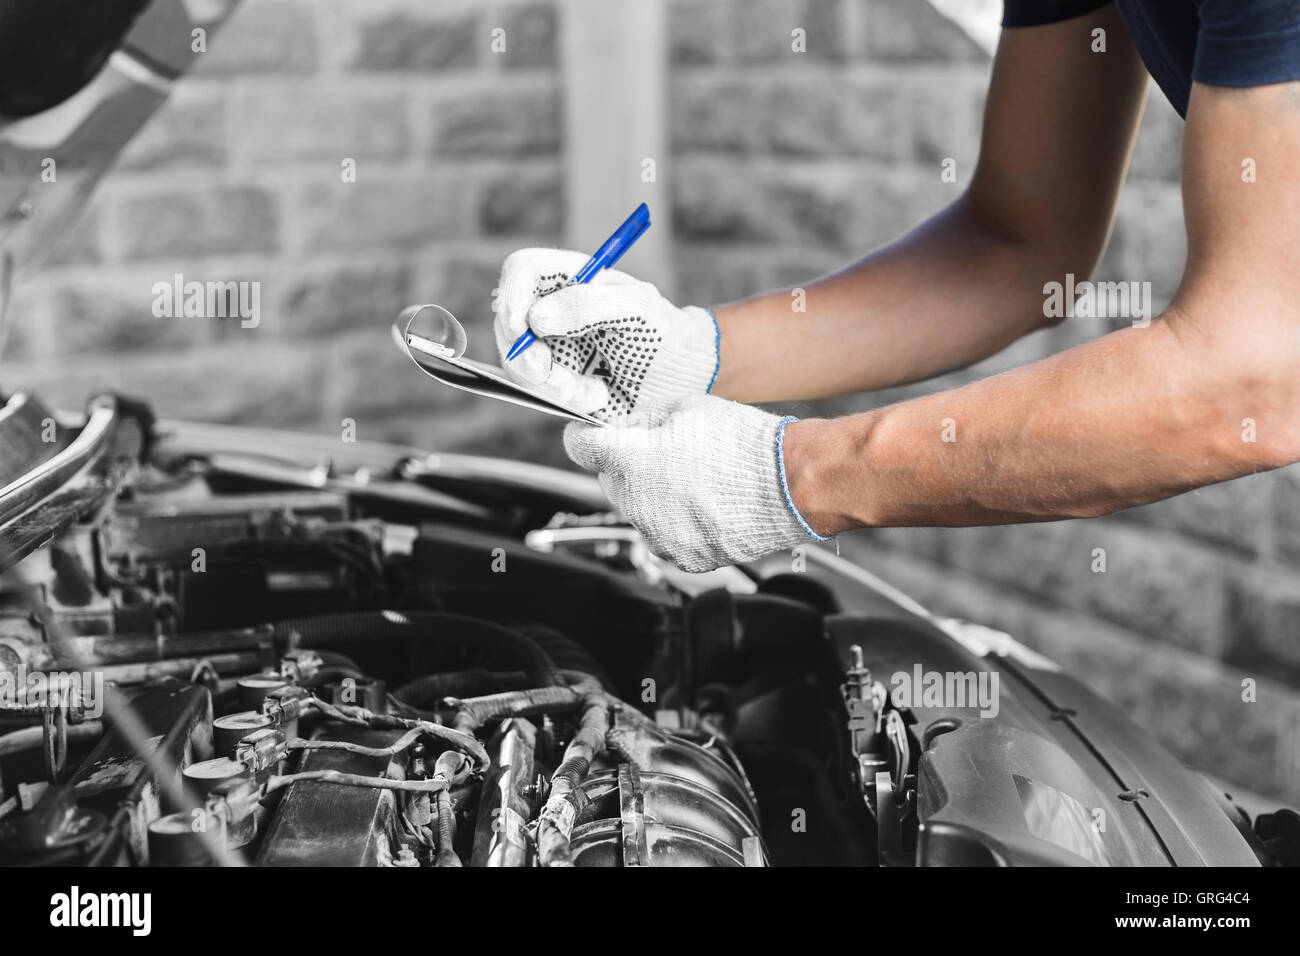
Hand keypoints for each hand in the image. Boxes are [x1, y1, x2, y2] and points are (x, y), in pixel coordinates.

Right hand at [492, 248, 719, 419]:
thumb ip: (589, 303)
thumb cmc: (664, 332)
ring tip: (596, 393)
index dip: (512, 294)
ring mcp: (548, 344)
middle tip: (555, 378)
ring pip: (517, 362)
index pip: (522, 270)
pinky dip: (563, 400)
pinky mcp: (553, 378)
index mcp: (569, 276)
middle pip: (508, 322)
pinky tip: (597, 397)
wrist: (679, 380)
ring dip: (551, 385)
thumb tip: (535, 316)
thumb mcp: (637, 309)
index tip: (522, 328)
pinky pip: (536, 390)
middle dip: (527, 356)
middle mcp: (551, 307)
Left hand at [563, 394, 828, 571]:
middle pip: (611, 481)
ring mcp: (659, 536)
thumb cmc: (743, 443)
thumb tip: (627, 426)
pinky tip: (706, 504)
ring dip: (654, 496)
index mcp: (629, 461)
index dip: (587, 434)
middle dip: (629, 465)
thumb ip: (645, 421)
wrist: (791, 485)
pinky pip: (666, 536)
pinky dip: (678, 522)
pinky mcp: (684, 557)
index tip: (594, 432)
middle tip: (665, 451)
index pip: (580, 446)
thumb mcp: (686, 408)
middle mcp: (636, 504)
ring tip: (696, 479)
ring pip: (639, 511)